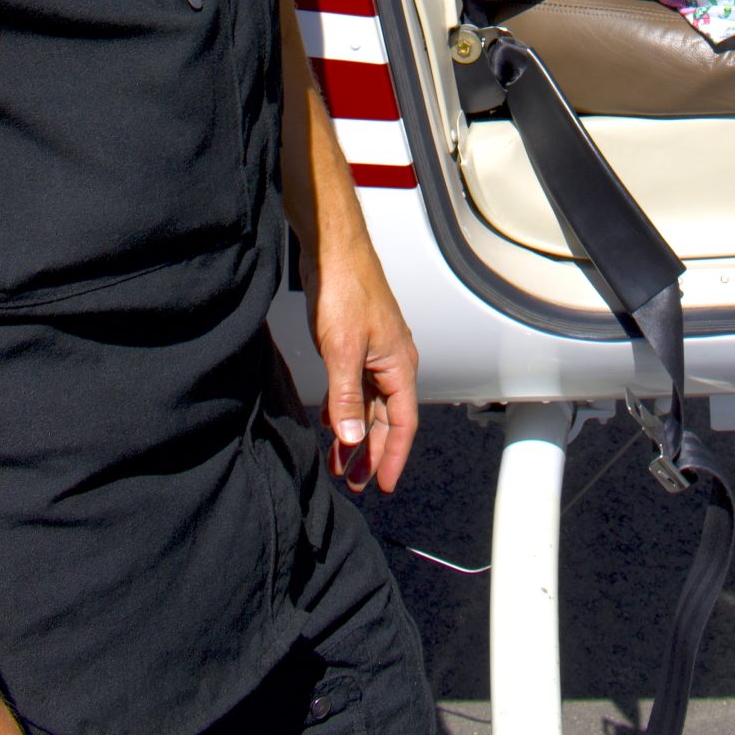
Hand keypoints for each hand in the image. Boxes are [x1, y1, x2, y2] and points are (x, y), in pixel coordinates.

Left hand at [305, 229, 419, 497]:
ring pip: (370, 404)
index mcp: (399, 365)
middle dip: (372, 453)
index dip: (393, 456)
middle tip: (354, 482)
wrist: (333, 249)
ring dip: (356, 434)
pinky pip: (356, 387)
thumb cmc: (345, 290)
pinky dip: (346, 408)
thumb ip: (346, 399)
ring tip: (339, 462)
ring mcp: (374, 351)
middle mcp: (392, 361)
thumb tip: (354, 441)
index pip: (403, 423)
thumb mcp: (342, 351)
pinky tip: (330, 422)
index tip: (384, 485)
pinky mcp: (356, 342)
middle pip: (387, 418)